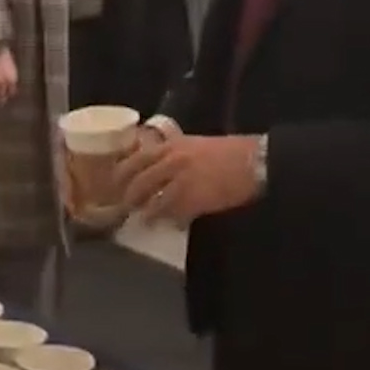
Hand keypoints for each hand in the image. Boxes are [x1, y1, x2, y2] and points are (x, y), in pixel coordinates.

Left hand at [113, 134, 261, 226]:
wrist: (254, 162)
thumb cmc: (230, 151)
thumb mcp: (197, 144)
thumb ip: (175, 153)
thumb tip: (157, 167)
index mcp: (173, 145)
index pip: (136, 158)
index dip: (121, 172)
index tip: (114, 182)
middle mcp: (172, 160)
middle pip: (139, 181)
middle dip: (129, 196)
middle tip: (124, 206)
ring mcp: (182, 180)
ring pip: (153, 199)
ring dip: (146, 212)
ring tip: (144, 220)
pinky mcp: (194, 199)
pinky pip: (173, 212)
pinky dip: (168, 220)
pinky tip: (167, 224)